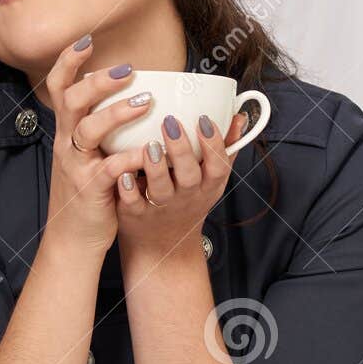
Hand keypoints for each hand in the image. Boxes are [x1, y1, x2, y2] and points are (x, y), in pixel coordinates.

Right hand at [42, 36, 156, 251]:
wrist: (73, 239)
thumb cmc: (89, 193)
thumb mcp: (88, 156)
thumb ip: (103, 129)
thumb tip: (134, 96)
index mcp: (67, 132)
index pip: (58, 88)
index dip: (68, 62)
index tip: (86, 40)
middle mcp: (66, 144)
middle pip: (70, 101)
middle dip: (97, 81)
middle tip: (127, 70)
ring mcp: (76, 165)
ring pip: (87, 130)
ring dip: (115, 113)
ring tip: (145, 102)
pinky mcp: (90, 188)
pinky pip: (110, 168)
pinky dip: (131, 158)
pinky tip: (149, 151)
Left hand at [115, 111, 245, 258]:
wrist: (163, 245)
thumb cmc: (187, 202)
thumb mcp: (212, 180)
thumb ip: (225, 149)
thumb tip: (238, 117)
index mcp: (207, 186)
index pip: (218, 166)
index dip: (214, 144)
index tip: (204, 120)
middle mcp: (186, 197)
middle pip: (189, 176)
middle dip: (182, 150)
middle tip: (170, 123)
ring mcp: (161, 207)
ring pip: (160, 189)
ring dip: (156, 167)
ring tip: (149, 145)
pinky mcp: (137, 215)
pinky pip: (133, 202)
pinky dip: (129, 189)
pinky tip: (124, 173)